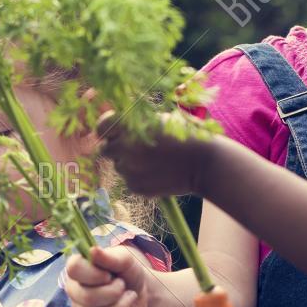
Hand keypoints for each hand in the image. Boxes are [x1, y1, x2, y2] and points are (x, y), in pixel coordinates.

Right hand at [65, 246, 148, 306]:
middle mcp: (75, 290)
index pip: (73, 269)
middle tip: (123, 285)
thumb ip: (110, 257)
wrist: (140, 292)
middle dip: (114, 293)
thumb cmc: (128, 271)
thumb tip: (93, 250)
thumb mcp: (125, 260)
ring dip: (123, 306)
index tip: (109, 275)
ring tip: (130, 297)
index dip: (94, 274)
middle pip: (88, 298)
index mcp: (78, 269)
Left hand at [96, 109, 217, 197]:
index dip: (108, 129)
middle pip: (106, 150)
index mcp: (129, 127)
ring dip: (129, 164)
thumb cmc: (185, 136)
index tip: (116, 132)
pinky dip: (139, 177)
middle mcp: (124, 149)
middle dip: (116, 148)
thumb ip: (136, 122)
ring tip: (152, 161)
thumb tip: (118, 126)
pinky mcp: (136, 187)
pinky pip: (130, 181)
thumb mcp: (160, 119)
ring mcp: (129, 170)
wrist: (204, 163)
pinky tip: (157, 172)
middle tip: (135, 148)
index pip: (102, 127)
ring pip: (119, 167)